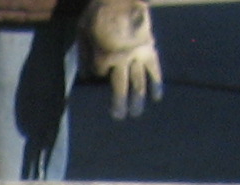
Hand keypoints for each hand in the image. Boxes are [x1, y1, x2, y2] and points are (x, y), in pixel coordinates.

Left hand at [86, 0, 161, 119]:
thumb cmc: (99, 12)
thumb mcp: (83, 31)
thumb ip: (83, 54)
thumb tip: (85, 77)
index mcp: (104, 54)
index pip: (99, 72)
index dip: (97, 71)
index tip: (98, 67)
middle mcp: (122, 59)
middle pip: (119, 85)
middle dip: (119, 102)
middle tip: (119, 117)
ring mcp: (137, 54)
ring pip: (138, 81)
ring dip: (137, 99)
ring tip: (135, 113)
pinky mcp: (149, 47)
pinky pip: (154, 68)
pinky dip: (156, 83)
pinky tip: (156, 97)